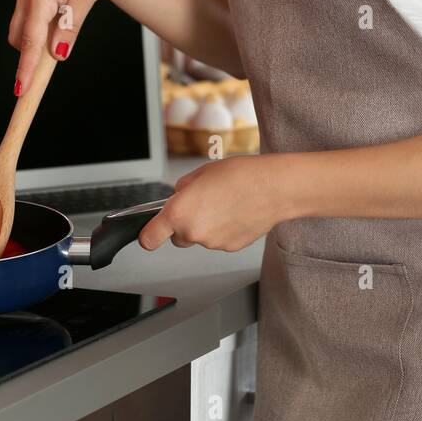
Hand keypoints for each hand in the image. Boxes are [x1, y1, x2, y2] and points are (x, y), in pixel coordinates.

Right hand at [8, 0, 115, 93]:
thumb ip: (70, 27)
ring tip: (59, 42)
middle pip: (19, 39)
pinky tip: (55, 28)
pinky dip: (36, 31)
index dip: (26, 68)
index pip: (30, 41)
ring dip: (33, 44)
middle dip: (28, 58)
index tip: (22, 90)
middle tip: (43, 76)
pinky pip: (26, 19)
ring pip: (20, 30)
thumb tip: (58, 55)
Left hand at [138, 155, 290, 252]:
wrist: (273, 188)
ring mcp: (213, 243)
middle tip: (202, 205)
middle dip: (184, 225)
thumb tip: (180, 196)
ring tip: (225, 204)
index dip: (148, 235)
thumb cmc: (240, 176)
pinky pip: (219, 240)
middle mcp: (194, 232)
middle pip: (178, 238)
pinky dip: (223, 230)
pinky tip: (235, 213)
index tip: (150, 232)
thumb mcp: (201, 172)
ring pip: (201, 238)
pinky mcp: (230, 248)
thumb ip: (184, 188)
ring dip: (207, 226)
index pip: (149, 238)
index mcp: (179, 212)